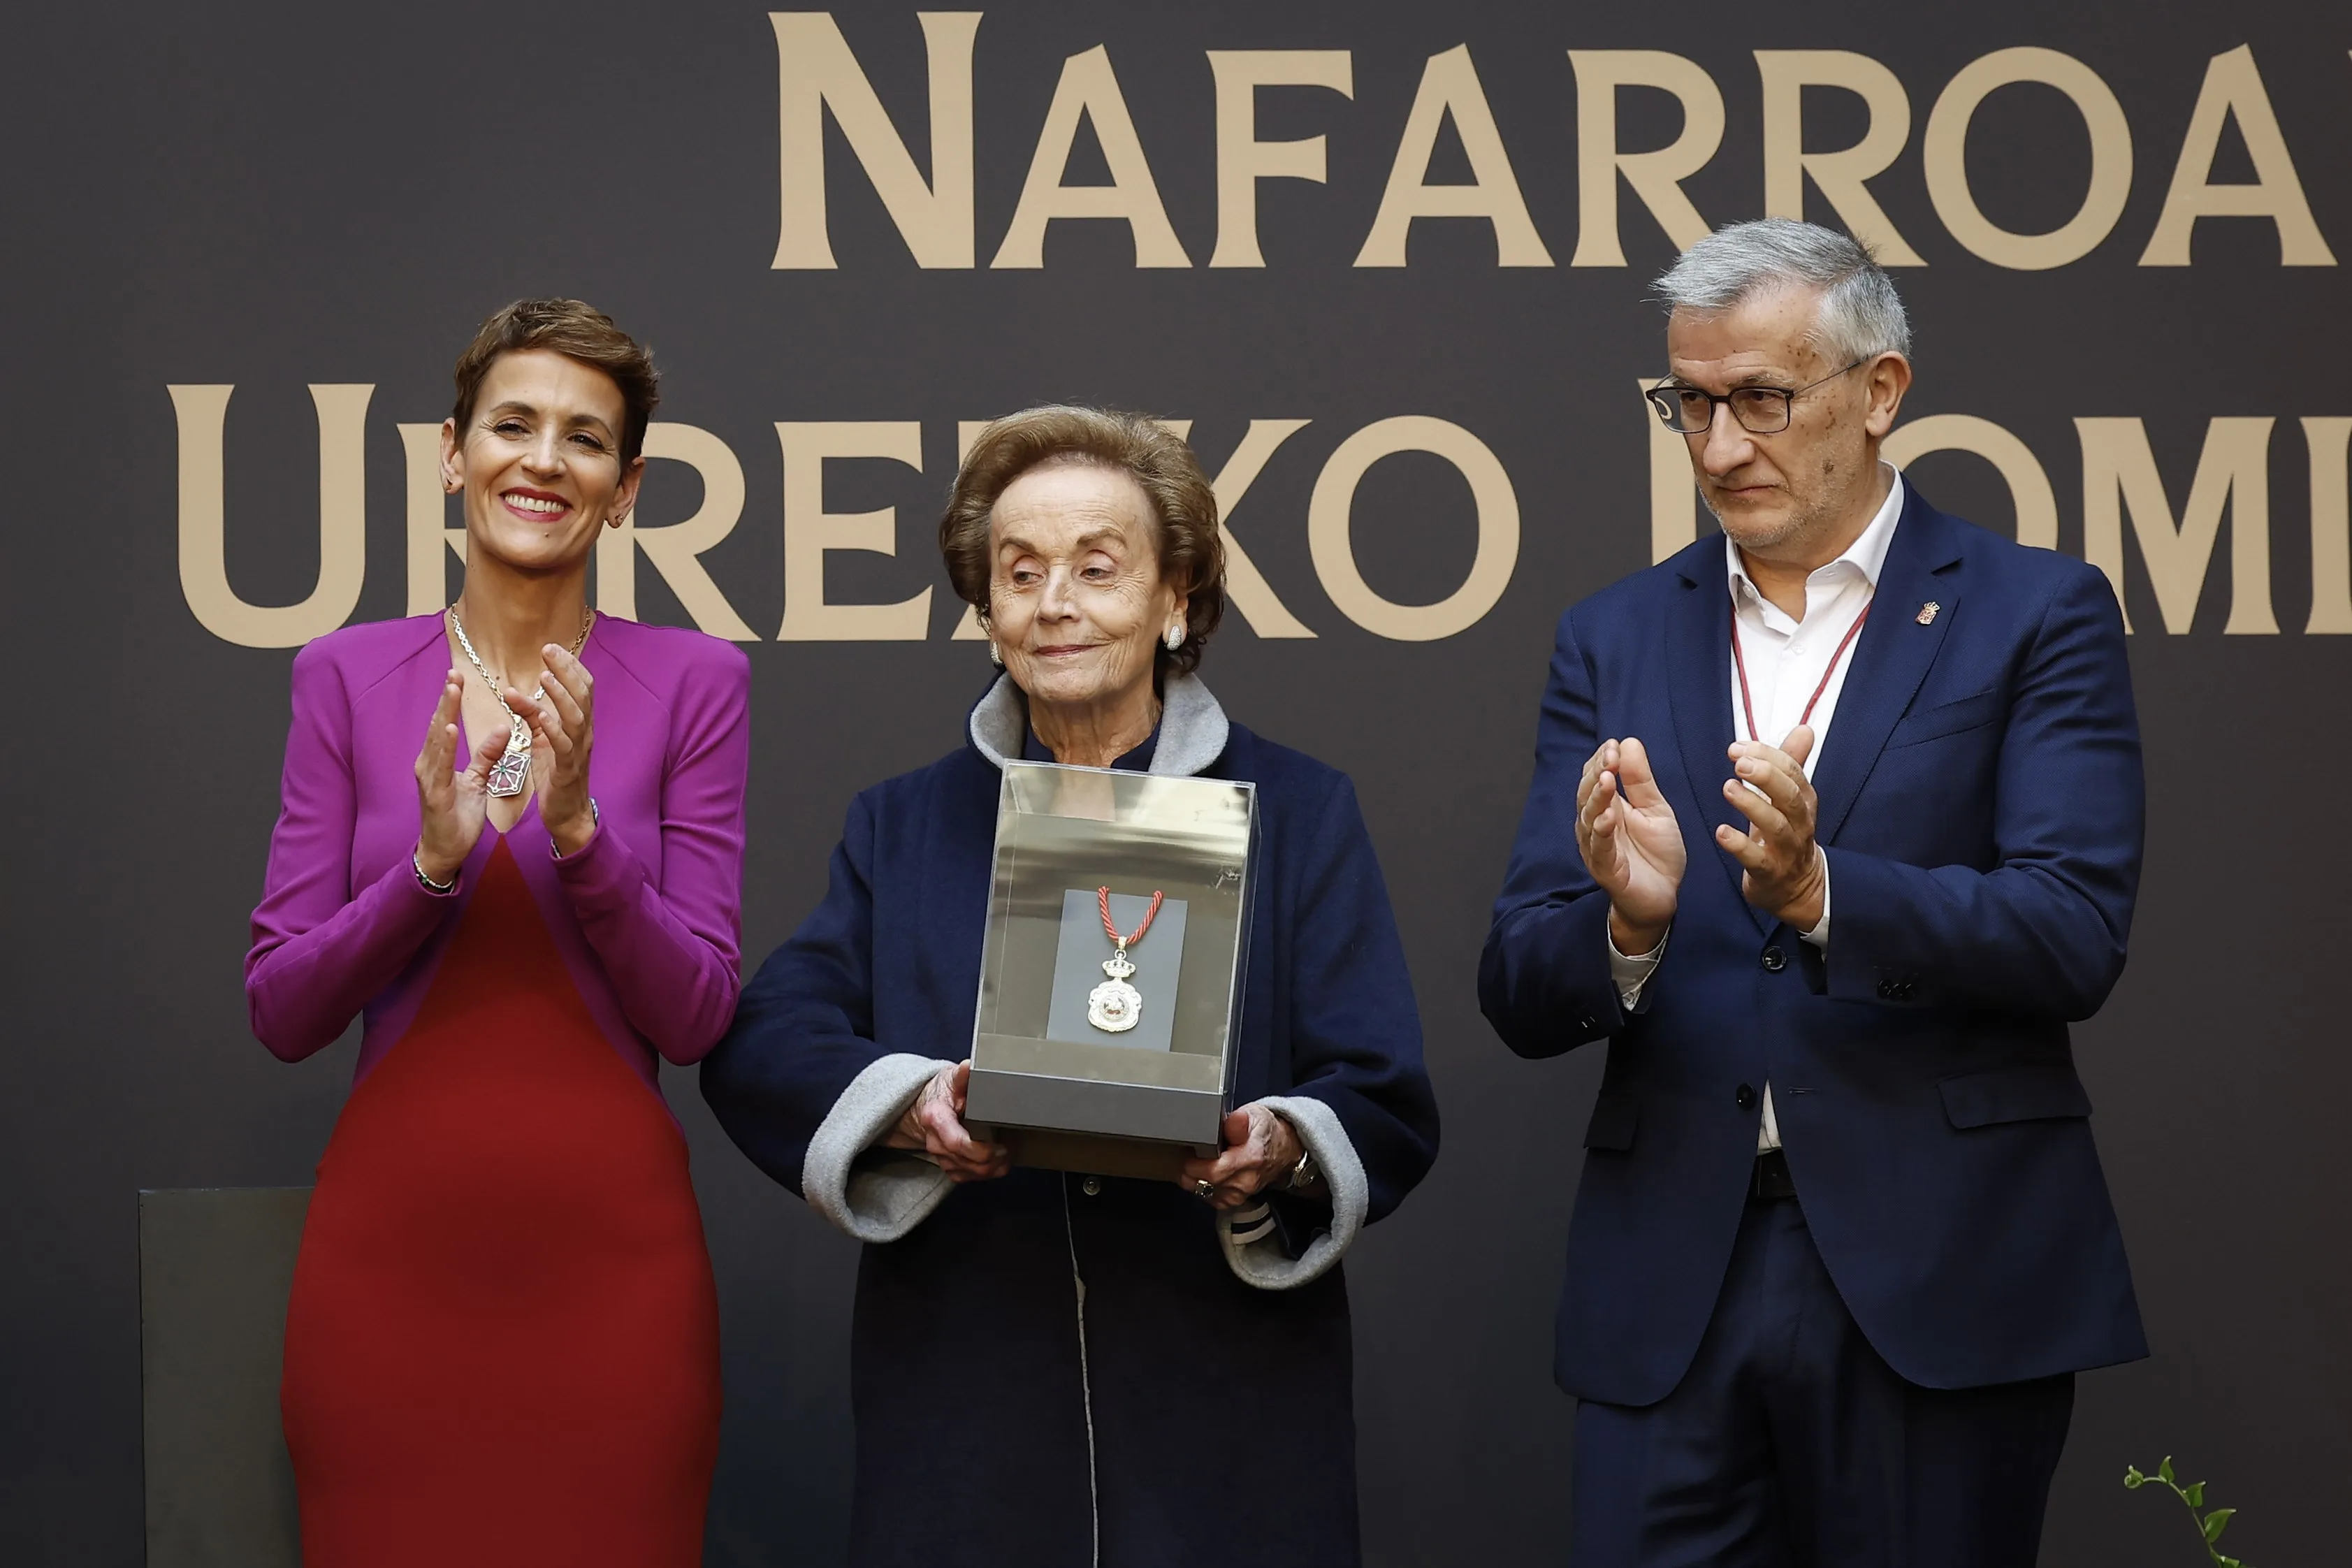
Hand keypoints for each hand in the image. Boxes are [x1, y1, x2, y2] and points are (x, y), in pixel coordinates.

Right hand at [413, 670, 513, 883]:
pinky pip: (439, 767)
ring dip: (444, 714)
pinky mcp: (433, 793)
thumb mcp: (479, 781)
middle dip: (446, 699)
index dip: (452, 700)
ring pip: (436, 740)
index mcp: (439, 760)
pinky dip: (444, 747)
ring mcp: (429, 778)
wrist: (447, 851)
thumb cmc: (458, 816)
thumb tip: (501, 729)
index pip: (446, 723)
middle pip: (438, 725)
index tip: (459, 676)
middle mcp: (429, 764)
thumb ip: (487, 756)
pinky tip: (449, 729)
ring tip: (452, 691)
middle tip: (454, 672)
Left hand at [507, 643, 595, 853]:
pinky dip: (554, 730)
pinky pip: (564, 747)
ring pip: (576, 717)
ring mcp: (578, 752)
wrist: (566, 813)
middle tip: (548, 651)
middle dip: (566, 671)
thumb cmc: (555, 775)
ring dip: (561, 695)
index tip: (552, 647)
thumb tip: (513, 692)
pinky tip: (542, 716)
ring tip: (544, 676)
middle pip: (582, 695)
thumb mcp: (541, 739)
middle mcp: (584, 734)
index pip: (582, 687)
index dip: (570, 666)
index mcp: (580, 724)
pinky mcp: (568, 770)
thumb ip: (530, 715)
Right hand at [881, 1061, 1009, 1183]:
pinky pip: (971, 1177)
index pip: (957, 1143)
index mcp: (936, 1119)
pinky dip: (987, 1171)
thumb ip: (962, 1075)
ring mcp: (942, 1158)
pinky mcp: (949, 1167)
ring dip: (994, 1166)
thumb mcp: (951, 1078)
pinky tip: (996, 1159)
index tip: (1001, 1146)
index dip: (982, 1150)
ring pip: (973, 1173)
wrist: (926, 1107)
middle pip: (969, 1162)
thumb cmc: (942, 1093)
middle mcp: (936, 1142)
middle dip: (994, 1159)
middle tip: (1010, 1146)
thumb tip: (969, 1066)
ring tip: (1007, 1149)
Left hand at [1177, 1103, 1302, 1210]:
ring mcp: (1241, 1193)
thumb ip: (1238, 1120)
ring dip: (1195, 1178)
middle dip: (1191, 1169)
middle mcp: (1246, 1180)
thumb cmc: (1265, 1132)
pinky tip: (1207, 1174)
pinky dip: (1203, 1186)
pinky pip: (1209, 1198)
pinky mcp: (1235, 1200)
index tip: (1190, 1152)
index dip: (1195, 1162)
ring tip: (1201, 1162)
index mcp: (1250, 1158)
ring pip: (1203, 1192)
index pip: (1214, 1171)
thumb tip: (1233, 1120)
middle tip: (1192, 1154)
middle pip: (1205, 1183)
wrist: (1283, 1149)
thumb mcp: (1254, 1115)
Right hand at [1576, 737, 1685, 954]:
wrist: (1663, 896)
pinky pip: (1599, 848)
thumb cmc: (1656, 853)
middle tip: (1610, 758)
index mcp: (1608, 806)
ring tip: (1606, 780)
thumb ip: (1641, 780)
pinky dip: (1601, 832)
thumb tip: (1628, 741)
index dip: (1602, 760)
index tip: (1614, 745)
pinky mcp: (1606, 869)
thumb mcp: (1655, 808)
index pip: (1595, 776)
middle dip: (1597, 773)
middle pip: (1587, 794)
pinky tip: (1607, 817)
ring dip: (1597, 798)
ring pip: (1589, 818)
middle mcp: (1596, 824)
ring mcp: (1597, 847)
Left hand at [1718, 724, 1826, 930]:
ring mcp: (1787, 850)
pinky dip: (1740, 846)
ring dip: (1752, 805)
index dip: (1768, 756)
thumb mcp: (1790, 798)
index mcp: (1803, 800)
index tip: (1737, 746)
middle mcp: (1799, 823)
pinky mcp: (1770, 873)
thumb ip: (1792, 763)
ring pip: (1776, 826)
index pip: (1792, 772)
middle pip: (1790, 796)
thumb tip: (1805, 728)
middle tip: (1738, 762)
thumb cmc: (1787, 834)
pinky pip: (1757, 860)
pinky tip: (1722, 832)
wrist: (1797, 888)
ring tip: (1728, 788)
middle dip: (1767, 776)